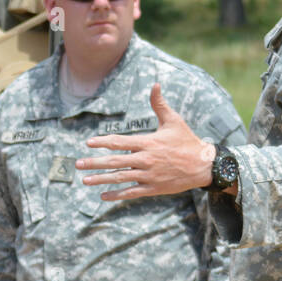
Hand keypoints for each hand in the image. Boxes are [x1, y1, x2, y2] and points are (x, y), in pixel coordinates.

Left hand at [78, 84, 214, 199]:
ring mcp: (149, 175)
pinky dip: (116, 194)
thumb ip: (159, 104)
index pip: (120, 142)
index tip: (89, 143)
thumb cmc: (186, 141)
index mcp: (148, 142)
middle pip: (115, 161)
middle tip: (78, 164)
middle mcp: (146, 159)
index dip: (103, 142)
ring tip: (85, 180)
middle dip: (94, 163)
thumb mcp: (173, 120)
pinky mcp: (153, 188)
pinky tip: (103, 195)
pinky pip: (131, 192)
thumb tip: (155, 84)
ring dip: (101, 179)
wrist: (203, 165)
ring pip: (120, 178)